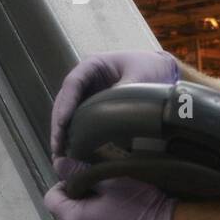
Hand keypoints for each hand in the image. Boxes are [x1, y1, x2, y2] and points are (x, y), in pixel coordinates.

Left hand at [44, 167, 176, 219]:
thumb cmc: (139, 206)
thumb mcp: (110, 181)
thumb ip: (81, 172)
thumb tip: (58, 163)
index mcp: (75, 218)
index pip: (51, 198)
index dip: (62, 182)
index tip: (81, 174)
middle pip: (65, 208)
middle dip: (79, 192)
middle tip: (100, 180)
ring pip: (80, 217)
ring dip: (91, 203)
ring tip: (112, 192)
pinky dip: (101, 215)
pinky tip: (120, 207)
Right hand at [49, 50, 178, 155]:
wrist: (162, 70)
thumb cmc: (149, 67)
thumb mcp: (140, 77)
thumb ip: (125, 91)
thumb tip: (112, 115)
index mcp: (92, 65)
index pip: (72, 84)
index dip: (65, 104)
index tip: (62, 124)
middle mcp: (85, 79)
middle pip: (64, 101)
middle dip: (58, 124)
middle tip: (57, 146)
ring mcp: (87, 93)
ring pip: (67, 112)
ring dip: (62, 132)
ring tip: (60, 154)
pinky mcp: (92, 107)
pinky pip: (79, 120)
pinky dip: (73, 134)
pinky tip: (71, 151)